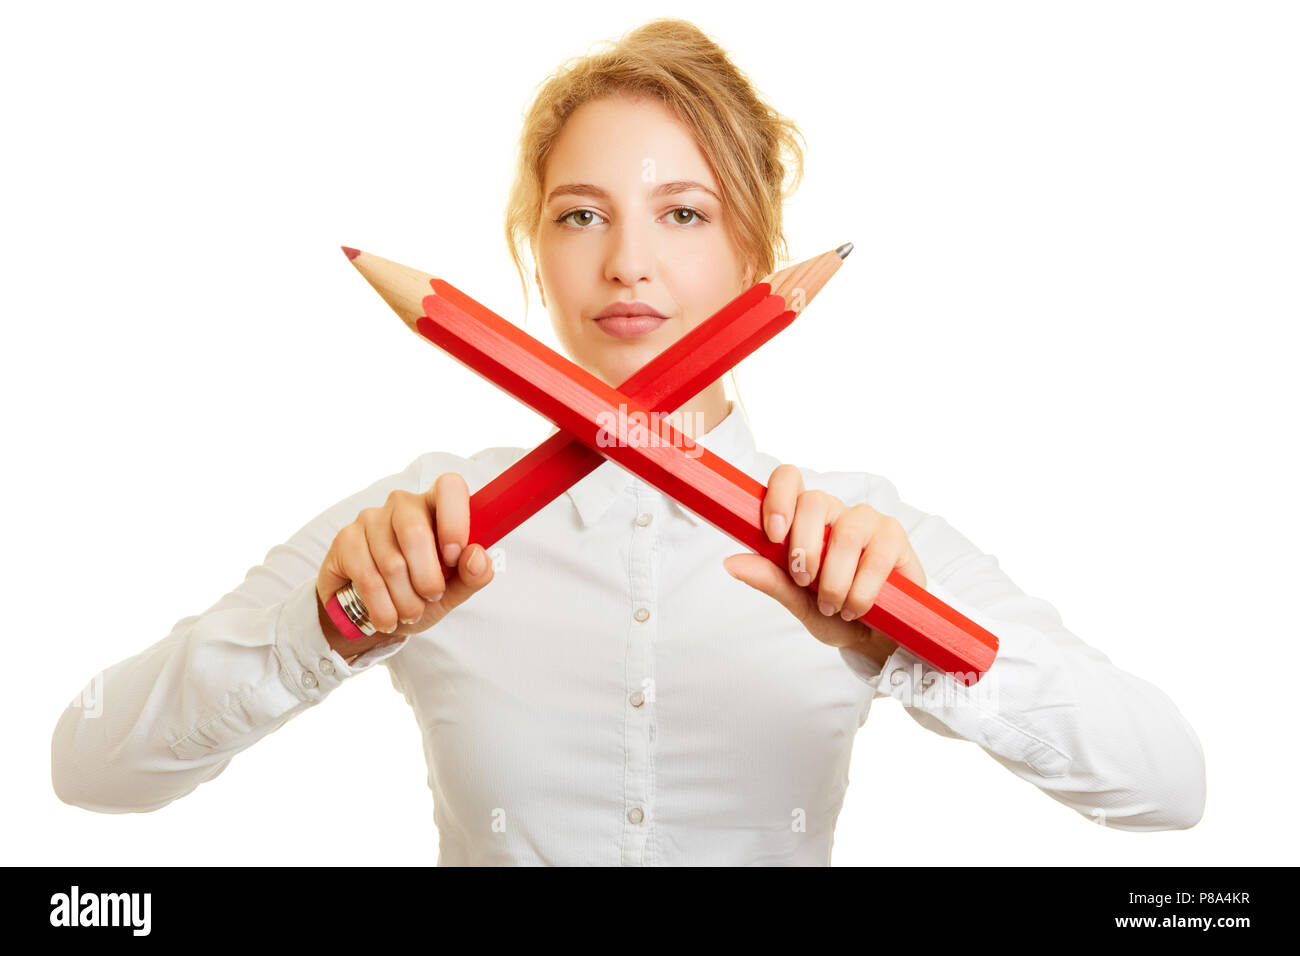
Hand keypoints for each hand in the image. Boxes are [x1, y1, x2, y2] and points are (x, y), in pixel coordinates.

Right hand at [316, 472, 494, 648]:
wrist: (370, 610)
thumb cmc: (417, 591)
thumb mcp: (453, 589)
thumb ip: (474, 575)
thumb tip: (478, 557)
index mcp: (436, 505)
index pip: (450, 487)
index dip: (455, 521)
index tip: (454, 558)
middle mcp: (402, 504)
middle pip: (415, 533)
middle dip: (428, 578)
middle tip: (432, 597)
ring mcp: (370, 518)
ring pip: (392, 564)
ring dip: (406, 601)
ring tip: (411, 613)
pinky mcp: (345, 539)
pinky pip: (368, 578)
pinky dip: (383, 608)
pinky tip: (388, 618)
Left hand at [723, 464, 925, 661]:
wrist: (876, 639)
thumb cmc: (835, 613)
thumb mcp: (797, 602)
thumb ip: (769, 579)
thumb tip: (730, 562)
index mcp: (804, 518)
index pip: (788, 479)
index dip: (778, 497)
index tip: (773, 535)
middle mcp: (835, 511)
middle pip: (813, 502)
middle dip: (804, 548)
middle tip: (805, 583)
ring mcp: (868, 520)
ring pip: (846, 533)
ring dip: (835, 579)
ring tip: (834, 605)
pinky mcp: (896, 537)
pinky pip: (877, 557)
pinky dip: (861, 590)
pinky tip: (857, 607)